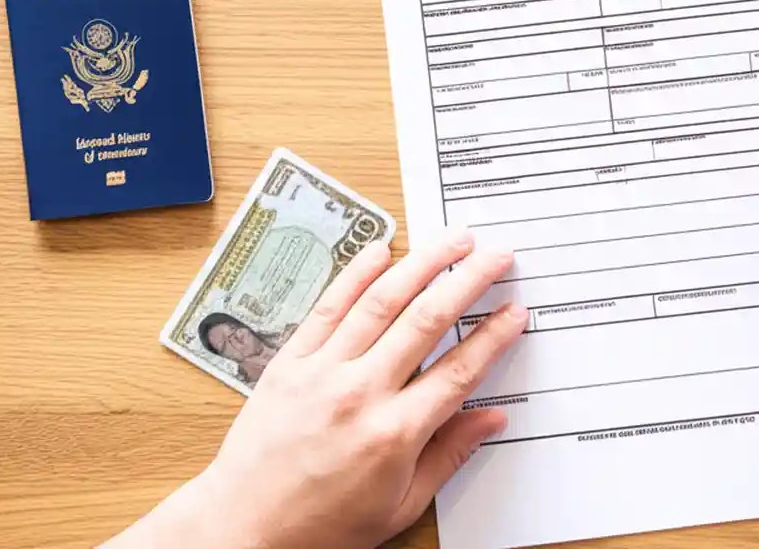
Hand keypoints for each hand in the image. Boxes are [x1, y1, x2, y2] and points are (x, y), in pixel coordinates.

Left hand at [106, 230, 526, 548]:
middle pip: (427, 321)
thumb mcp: (400, 506)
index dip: (493, 336)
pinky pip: (327, 308)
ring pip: (381, 302)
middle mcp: (360, 394)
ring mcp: (322, 372)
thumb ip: (449, 454)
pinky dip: (355, 275)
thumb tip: (492, 419)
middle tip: (497, 256)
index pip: (459, 371)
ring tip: (452, 239)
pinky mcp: (290, 363)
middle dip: (469, 281)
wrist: (244, 529)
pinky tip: (381, 249)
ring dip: (423, 264)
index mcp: (394, 434)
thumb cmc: (321, 528)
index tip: (515, 311)